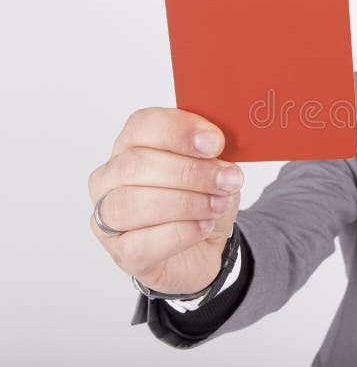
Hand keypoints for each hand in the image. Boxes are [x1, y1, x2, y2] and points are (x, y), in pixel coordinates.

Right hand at [88, 108, 242, 294]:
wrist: (207, 243)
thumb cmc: (203, 196)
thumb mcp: (216, 165)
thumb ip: (213, 150)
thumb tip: (216, 142)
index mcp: (132, 143)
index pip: (142, 124)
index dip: (179, 131)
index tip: (215, 142)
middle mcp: (110, 177)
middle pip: (135, 164)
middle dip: (189, 172)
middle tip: (227, 179)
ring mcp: (108, 217)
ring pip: (131, 204)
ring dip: (185, 203)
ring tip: (218, 204)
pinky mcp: (122, 253)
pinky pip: (142, 244)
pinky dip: (181, 233)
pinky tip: (203, 226)